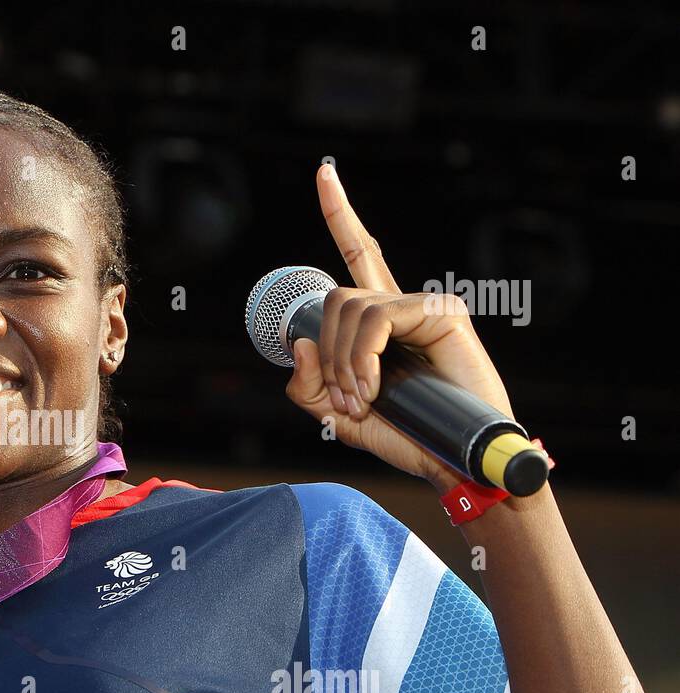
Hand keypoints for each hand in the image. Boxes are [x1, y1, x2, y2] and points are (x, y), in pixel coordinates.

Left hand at [284, 163, 516, 490]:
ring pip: (350, 310)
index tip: (323, 171)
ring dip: (344, 364)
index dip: (339, 212)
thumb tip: (300, 343)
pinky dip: (364, 357)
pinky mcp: (443, 309)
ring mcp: (423, 304)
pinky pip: (378, 319)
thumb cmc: (405, 436)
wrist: (454, 459)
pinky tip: (376, 388)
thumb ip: (308, 385)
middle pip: (334, 297)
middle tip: (345, 399)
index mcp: (376, 323)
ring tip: (363, 399)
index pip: (356, 254)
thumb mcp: (336, 416)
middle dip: (326, 353)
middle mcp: (399, 306)